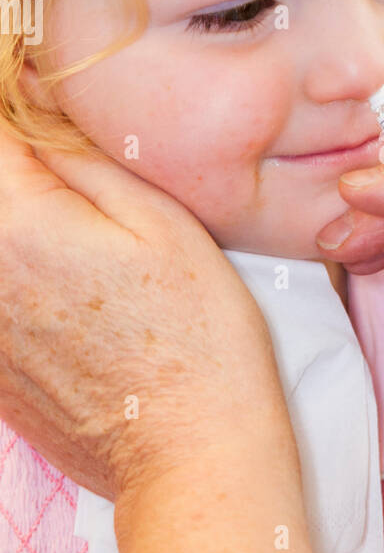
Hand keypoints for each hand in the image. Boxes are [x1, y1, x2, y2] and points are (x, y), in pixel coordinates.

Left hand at [0, 128, 289, 497]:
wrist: (191, 456)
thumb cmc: (197, 337)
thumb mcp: (160, 222)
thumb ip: (80, 154)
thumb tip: (27, 95)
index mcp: (13, 226)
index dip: (20, 111)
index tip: (53, 114)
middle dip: (25, 175)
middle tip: (76, 184)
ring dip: (25, 227)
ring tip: (85, 251)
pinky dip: (22, 278)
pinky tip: (75, 298)